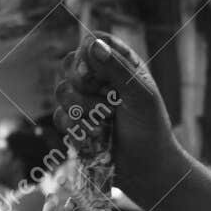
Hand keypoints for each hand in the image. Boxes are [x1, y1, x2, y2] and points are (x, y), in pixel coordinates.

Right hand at [53, 32, 176, 190]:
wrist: (146, 168)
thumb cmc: (151, 128)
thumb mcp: (140, 95)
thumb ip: (118, 69)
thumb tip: (94, 45)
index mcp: (120, 64)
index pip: (93, 42)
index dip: (86, 54)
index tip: (90, 74)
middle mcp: (99, 79)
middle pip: (69, 64)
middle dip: (83, 85)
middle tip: (107, 102)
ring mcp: (84, 101)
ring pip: (61, 92)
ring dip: (83, 110)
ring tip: (107, 122)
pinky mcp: (75, 124)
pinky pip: (60, 118)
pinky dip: (76, 128)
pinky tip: (96, 135)